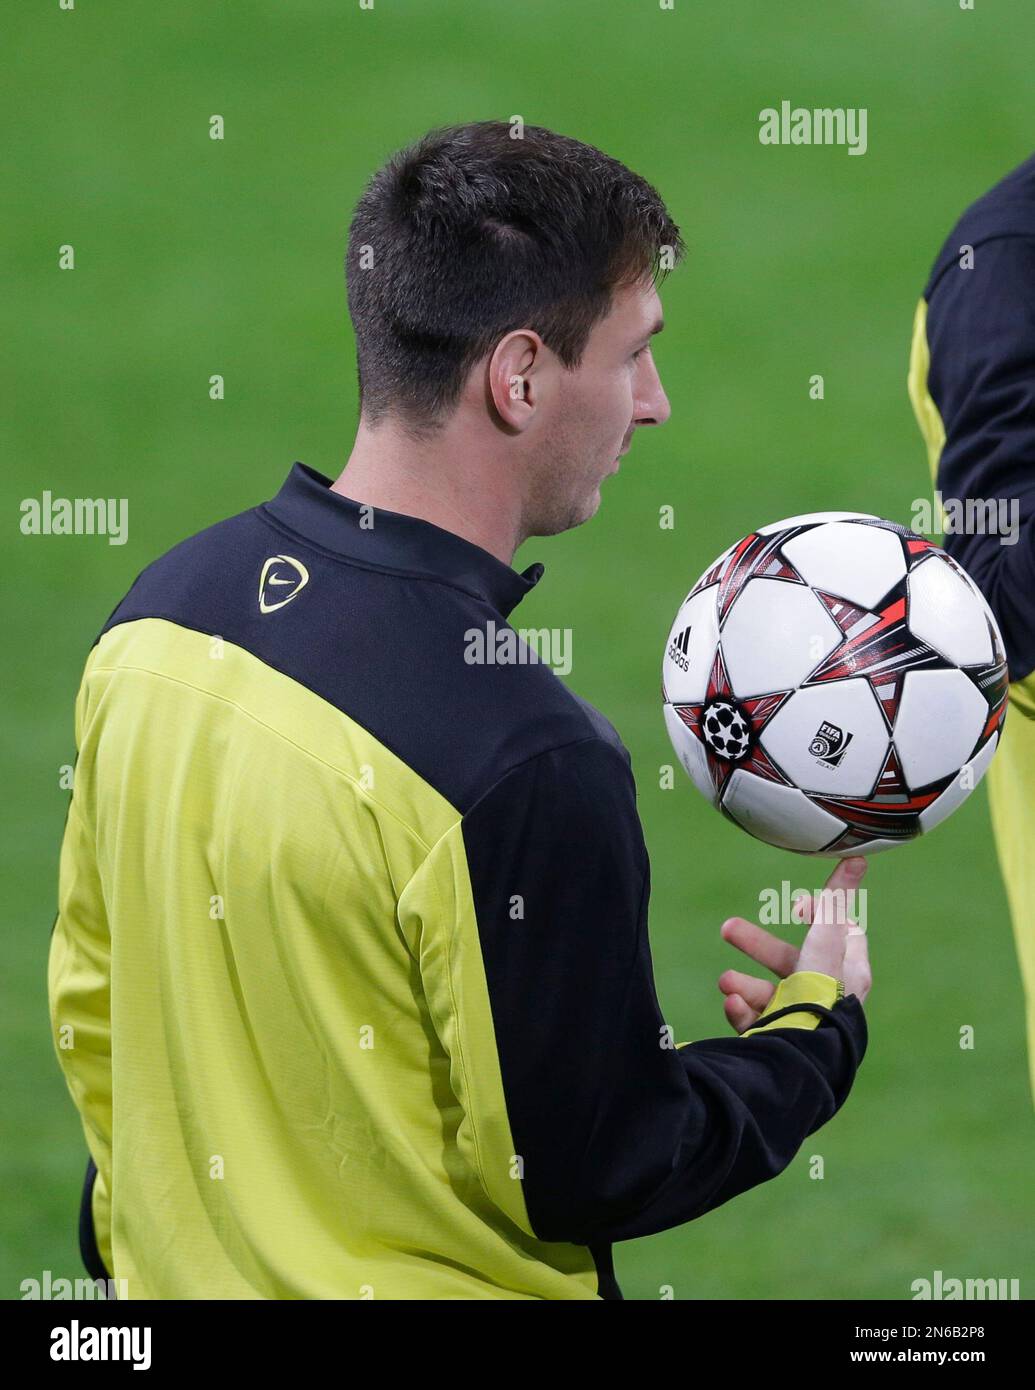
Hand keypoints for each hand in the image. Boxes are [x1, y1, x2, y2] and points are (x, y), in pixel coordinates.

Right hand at [718, 856, 870, 1033]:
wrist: (799, 1061)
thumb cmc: (818, 999)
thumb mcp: (824, 944)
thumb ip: (833, 905)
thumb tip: (856, 861)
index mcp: (848, 974)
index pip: (841, 934)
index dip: (820, 914)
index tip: (797, 903)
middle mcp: (826, 996)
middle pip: (789, 959)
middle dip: (756, 943)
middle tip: (726, 928)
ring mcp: (801, 1020)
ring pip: (766, 992)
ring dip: (742, 983)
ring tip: (725, 982)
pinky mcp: (778, 1041)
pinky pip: (755, 1020)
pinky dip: (742, 1010)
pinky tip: (733, 1004)